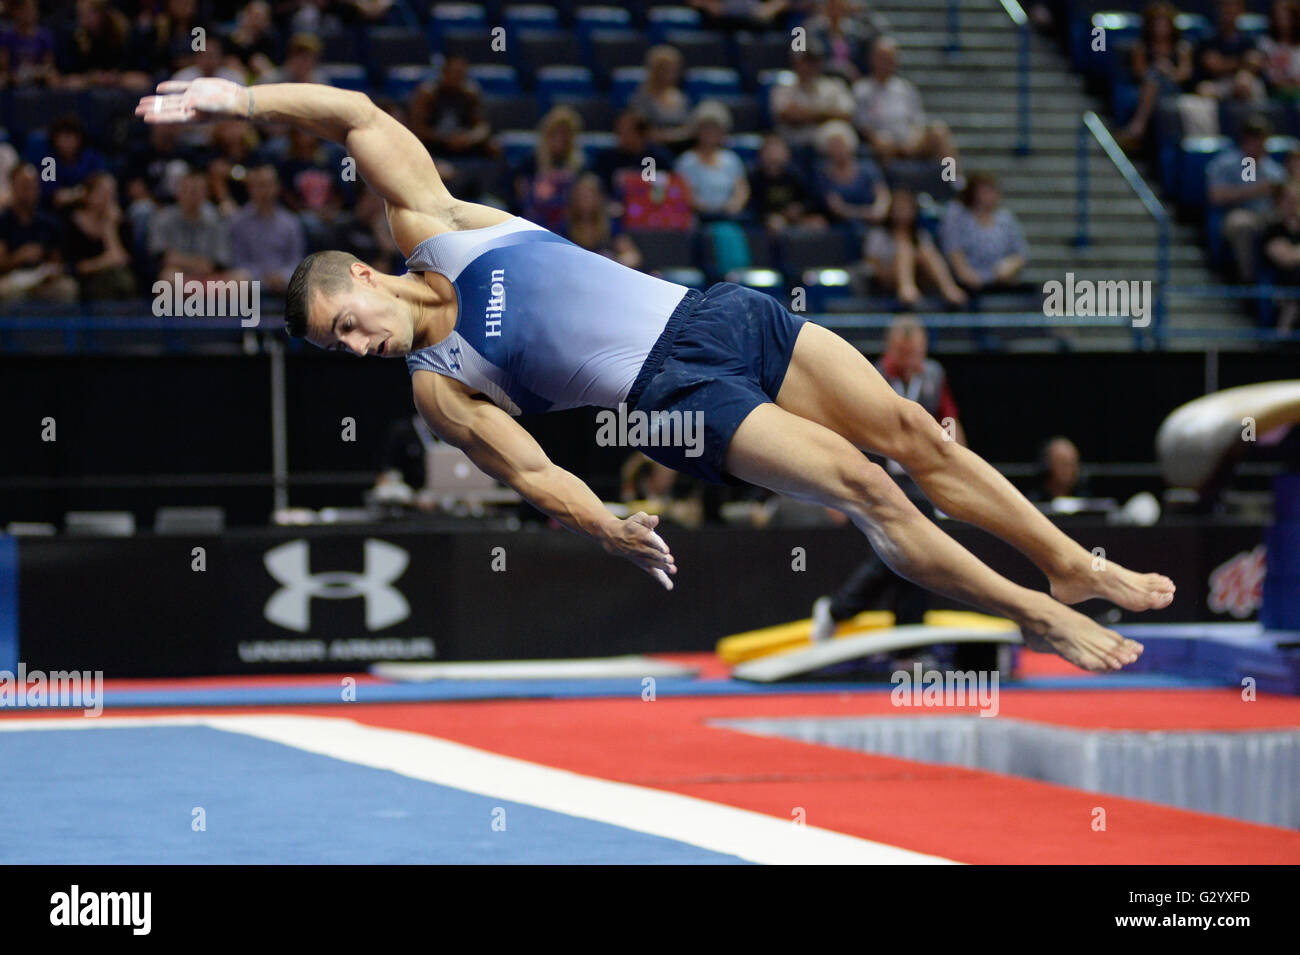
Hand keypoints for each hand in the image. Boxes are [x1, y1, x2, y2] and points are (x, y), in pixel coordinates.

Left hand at [135, 78, 250, 124]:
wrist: (239, 100)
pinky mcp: (196, 88)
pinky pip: (179, 88)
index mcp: (192, 116)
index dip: (158, 117)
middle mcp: (190, 108)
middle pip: (166, 109)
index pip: (171, 117)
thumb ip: (200, 104)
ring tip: (143, 102)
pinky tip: (159, 89)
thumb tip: (187, 104)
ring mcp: (192, 98)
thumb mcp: (213, 106)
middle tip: (136, 111)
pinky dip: (169, 88)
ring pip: (170, 100)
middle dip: (152, 109)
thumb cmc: (228, 106)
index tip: (145, 118)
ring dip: (157, 101)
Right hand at [603, 511, 676, 589]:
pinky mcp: (643, 564)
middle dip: (661, 558)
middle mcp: (640, 548)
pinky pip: (652, 572)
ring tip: (673, 570)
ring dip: (663, 568)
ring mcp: (641, 558)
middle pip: (652, 554)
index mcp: (639, 535)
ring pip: (652, 564)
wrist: (614, 538)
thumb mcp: (637, 518)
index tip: (665, 550)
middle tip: (670, 560)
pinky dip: (661, 579)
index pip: (650, 540)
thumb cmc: (630, 526)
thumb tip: (656, 519)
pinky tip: (669, 587)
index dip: (658, 545)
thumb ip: (647, 519)